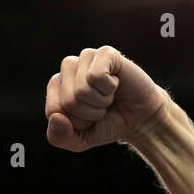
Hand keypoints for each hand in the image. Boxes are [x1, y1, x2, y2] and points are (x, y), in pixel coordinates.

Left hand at [45, 46, 167, 151]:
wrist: (139, 119)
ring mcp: (86, 57)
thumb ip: (59, 137)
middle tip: (102, 107)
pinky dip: (108, 88)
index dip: (75, 122)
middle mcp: (68, 68)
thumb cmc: (106, 124)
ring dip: (100, 102)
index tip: (87, 118)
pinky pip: (96, 76)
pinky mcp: (105, 53)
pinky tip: (116, 84)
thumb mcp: (78, 140)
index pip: (53, 110)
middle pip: (68, 101)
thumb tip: (56, 117)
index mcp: (56, 86)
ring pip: (81, 90)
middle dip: (89, 113)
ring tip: (108, 96)